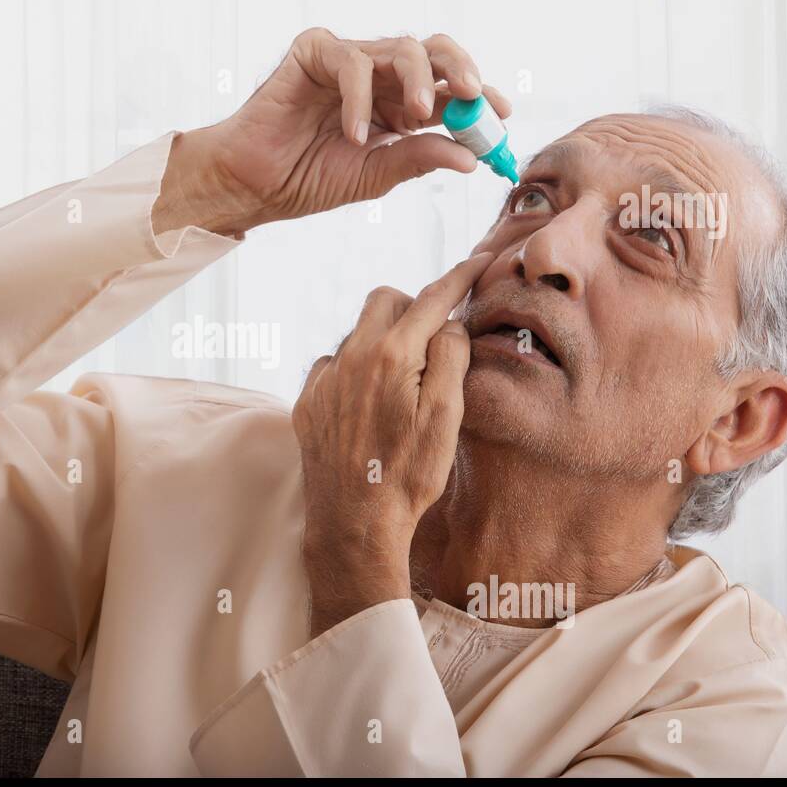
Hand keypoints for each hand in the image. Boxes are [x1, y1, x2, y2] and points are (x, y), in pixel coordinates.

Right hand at [155, 27, 511, 236]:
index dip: (479, 96)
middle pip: (433, 52)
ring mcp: (347, 61)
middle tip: (472, 94)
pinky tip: (355, 133)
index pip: (448, 89)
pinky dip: (359, 96)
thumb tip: (470, 158)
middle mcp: (378, 77)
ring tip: (413, 116)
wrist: (255, 186)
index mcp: (396, 105)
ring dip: (415, 81)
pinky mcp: (314, 53)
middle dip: (460, 69)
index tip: (503, 114)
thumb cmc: (308, 180)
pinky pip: (351, 61)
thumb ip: (418, 160)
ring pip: (400, 48)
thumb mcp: (375, 176)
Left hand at [292, 252, 494, 637]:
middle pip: (384, 300)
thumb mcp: (446, 417)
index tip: (478, 262)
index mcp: (390, 355)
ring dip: (382, 340)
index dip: (458, 277)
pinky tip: (369, 402)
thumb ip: (450, 358)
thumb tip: (447, 324)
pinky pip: (332, 365)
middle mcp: (349, 357)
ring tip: (403, 380)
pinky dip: (354, 370)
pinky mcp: (308, 403)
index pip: (431, 299)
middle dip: (412, 306)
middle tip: (434, 335)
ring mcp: (324, 379)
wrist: (353, 524)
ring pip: (355, 332)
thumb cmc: (409, 476)